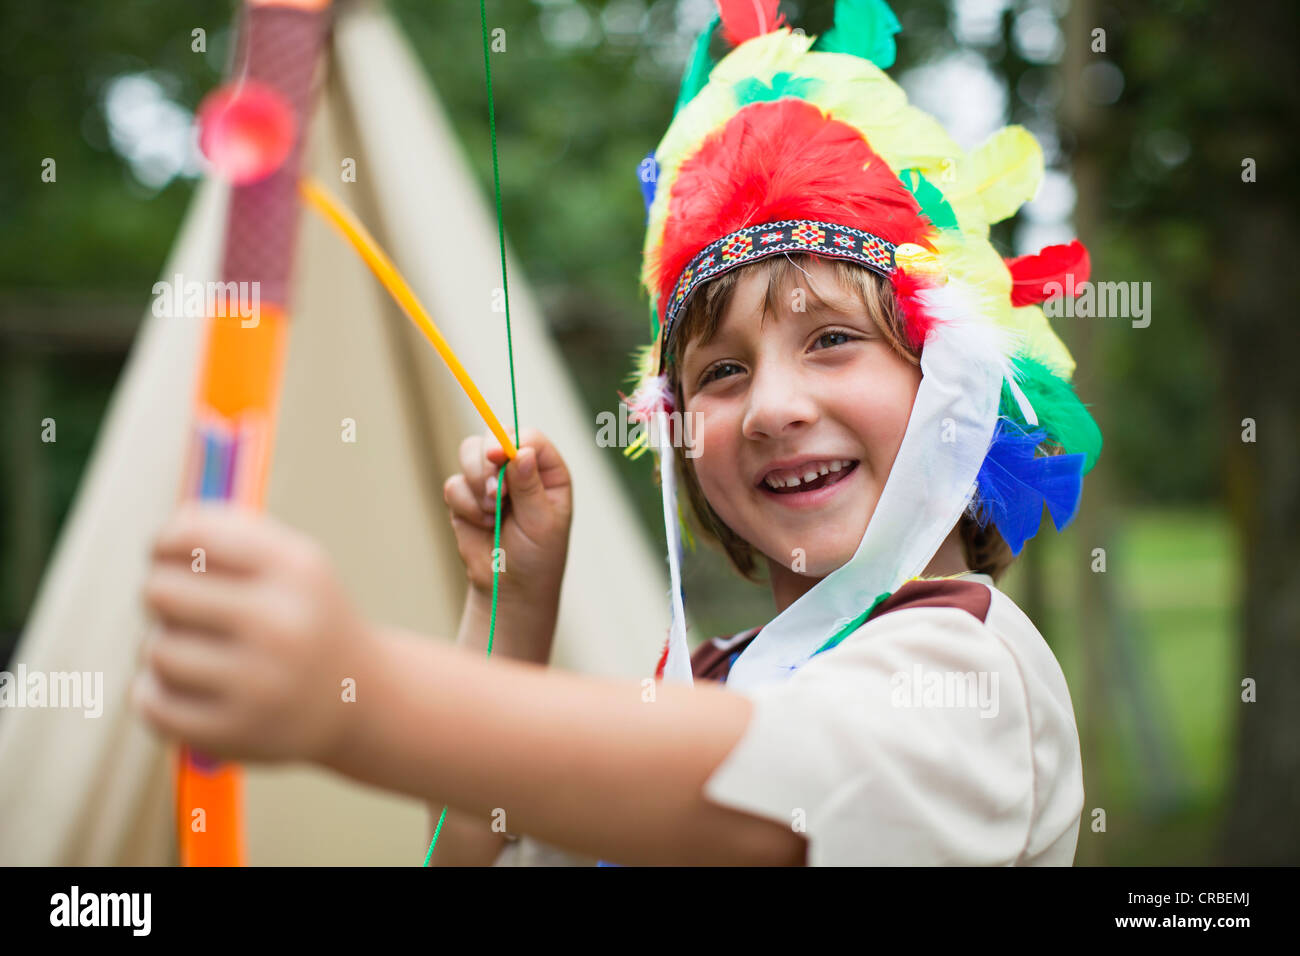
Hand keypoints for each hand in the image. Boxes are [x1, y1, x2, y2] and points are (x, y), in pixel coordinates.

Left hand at [134, 502, 375, 764]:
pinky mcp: (234, 733)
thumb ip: (227, 533)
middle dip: (163, 595)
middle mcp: (282, 625)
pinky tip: (189, 687)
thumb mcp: (292, 562)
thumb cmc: (305, 616)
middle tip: (185, 607)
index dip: (165, 543)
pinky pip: (150, 702)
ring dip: (165, 647)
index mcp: (296, 571)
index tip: (169, 556)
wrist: (357, 697)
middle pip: (161, 591)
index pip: (191, 536)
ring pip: (155, 649)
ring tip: (199, 652)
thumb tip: (162, 536)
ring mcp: (259, 685)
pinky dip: (155, 693)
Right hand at [443, 428, 572, 661]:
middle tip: (495, 497)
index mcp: (547, 469)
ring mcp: (489, 478)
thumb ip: (530, 487)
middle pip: (493, 436)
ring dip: (476, 485)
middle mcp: (518, 466)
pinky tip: (483, 524)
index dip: (510, 442)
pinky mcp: (465, 495)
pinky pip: (453, 484)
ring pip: (468, 453)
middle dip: (486, 464)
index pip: (528, 437)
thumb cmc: (537, 555)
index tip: (497, 457)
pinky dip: (465, 505)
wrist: (509, 586)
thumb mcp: (542, 522)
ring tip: (493, 514)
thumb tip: (521, 452)